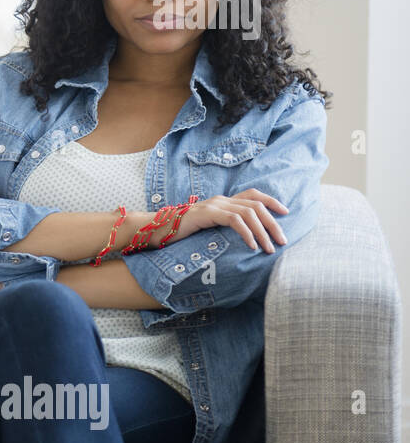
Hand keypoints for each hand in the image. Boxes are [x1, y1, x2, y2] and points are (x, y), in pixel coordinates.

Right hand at [163, 189, 288, 252]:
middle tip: (283, 240)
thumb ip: (223, 229)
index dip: (272, 201)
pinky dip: (246, 233)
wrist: (155, 230)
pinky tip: (251, 246)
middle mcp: (220, 200)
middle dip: (273, 223)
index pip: (253, 195)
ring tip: (269, 248)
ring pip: (248, 213)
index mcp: (222, 202)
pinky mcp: (207, 213)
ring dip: (262, 231)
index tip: (286, 213)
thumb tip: (244, 240)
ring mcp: (213, 205)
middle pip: (256, 205)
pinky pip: (234, 220)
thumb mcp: (207, 230)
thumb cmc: (180, 234)